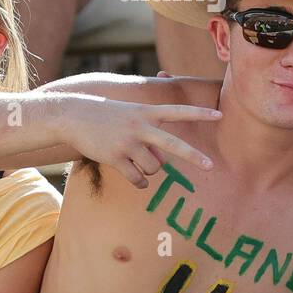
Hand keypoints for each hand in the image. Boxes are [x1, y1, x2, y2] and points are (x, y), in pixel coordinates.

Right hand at [65, 97, 220, 187]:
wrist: (72, 115)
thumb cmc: (107, 116)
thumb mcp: (132, 117)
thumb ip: (150, 137)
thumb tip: (160, 165)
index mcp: (147, 112)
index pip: (179, 111)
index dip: (200, 113)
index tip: (220, 115)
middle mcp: (140, 127)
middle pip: (173, 144)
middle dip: (194, 156)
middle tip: (211, 166)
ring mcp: (127, 143)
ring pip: (154, 167)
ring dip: (151, 169)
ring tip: (137, 160)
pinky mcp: (114, 157)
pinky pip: (138, 178)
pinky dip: (141, 182)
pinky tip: (137, 178)